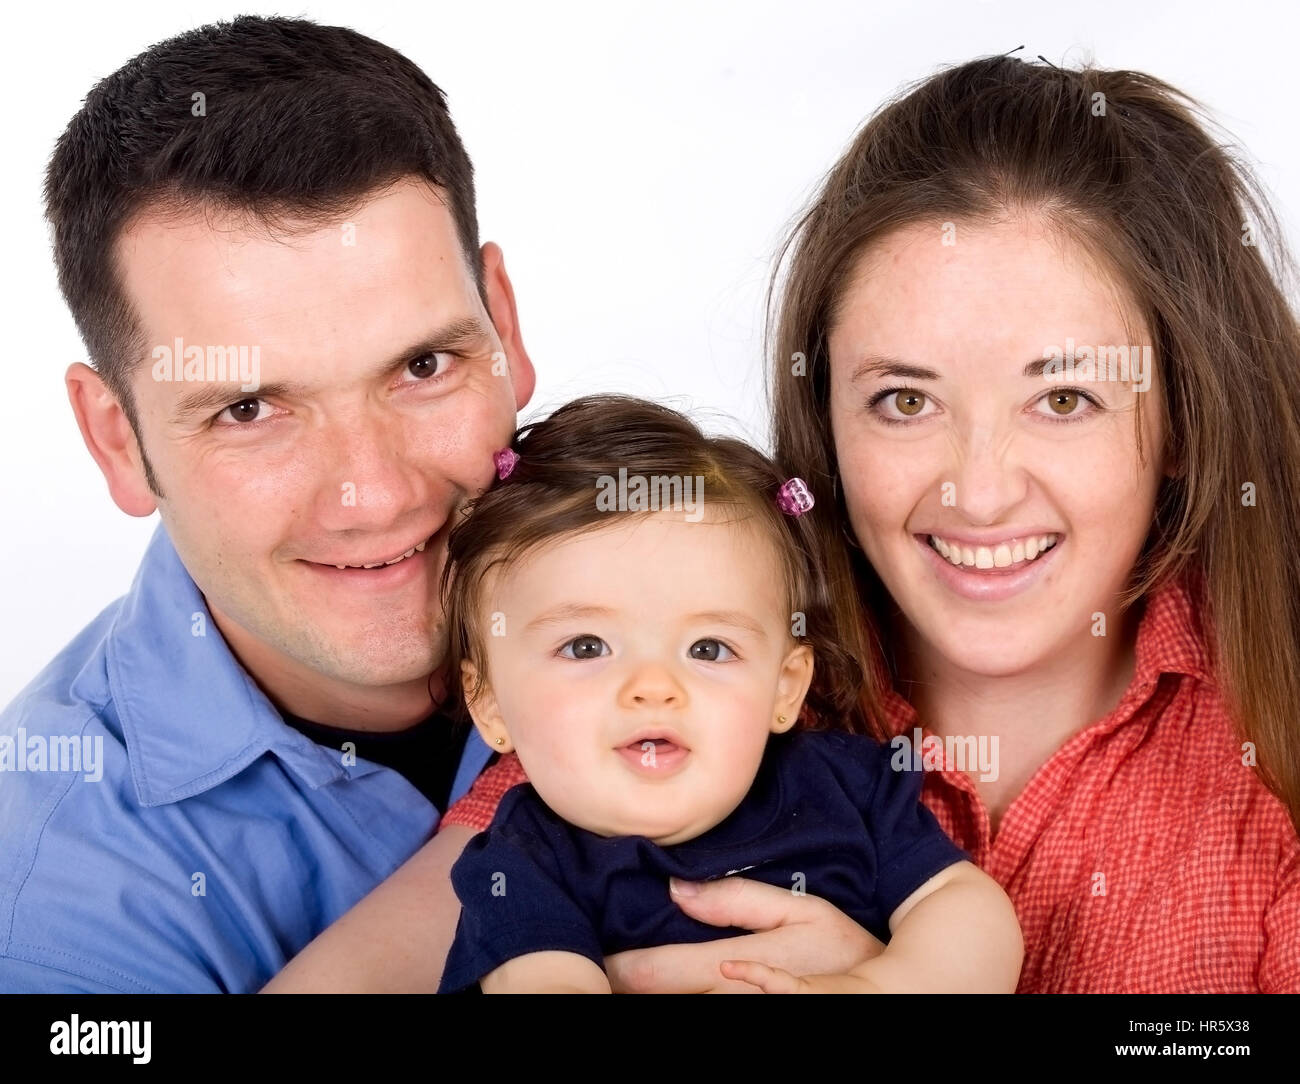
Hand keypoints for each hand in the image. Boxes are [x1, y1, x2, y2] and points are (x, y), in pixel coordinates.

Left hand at [604, 876, 884, 993]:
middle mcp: (726, 1000)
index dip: (620, 964)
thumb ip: (736, 901)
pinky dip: (677, 994)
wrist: (882, 996)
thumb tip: (677, 888)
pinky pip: (698, 1009)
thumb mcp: (798, 912)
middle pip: (656, 996)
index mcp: (733, 966)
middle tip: (602, 957)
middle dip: (627, 977)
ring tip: (626, 971)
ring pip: (676, 1005)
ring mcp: (737, 1014)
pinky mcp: (750, 1018)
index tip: (598, 950)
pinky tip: (666, 982)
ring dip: (649, 988)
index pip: (656, 971)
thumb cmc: (840, 948)